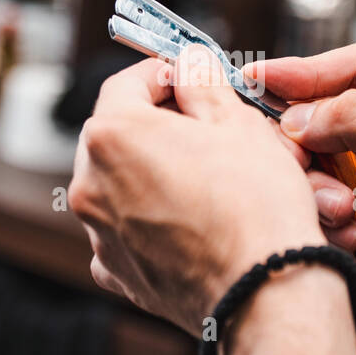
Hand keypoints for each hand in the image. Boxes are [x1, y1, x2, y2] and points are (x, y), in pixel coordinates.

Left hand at [68, 46, 325, 335]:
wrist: (265, 292)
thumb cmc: (256, 205)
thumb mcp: (237, 122)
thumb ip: (203, 82)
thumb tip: (188, 63)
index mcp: (112, 135)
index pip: (126, 84)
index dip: (163, 75)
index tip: (190, 78)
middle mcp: (90, 184)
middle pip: (119, 135)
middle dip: (159, 126)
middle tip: (204, 127)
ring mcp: (99, 233)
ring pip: (123, 183)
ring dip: (156, 172)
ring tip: (206, 176)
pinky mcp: (118, 272)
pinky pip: (127, 231)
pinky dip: (152, 220)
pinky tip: (192, 220)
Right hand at [246, 44, 355, 332]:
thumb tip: (299, 114)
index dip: (306, 70)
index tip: (258, 79)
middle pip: (327, 118)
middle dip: (304, 141)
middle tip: (291, 160)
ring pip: (319, 168)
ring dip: (317, 190)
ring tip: (339, 214)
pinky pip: (324, 210)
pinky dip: (328, 223)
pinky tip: (352, 241)